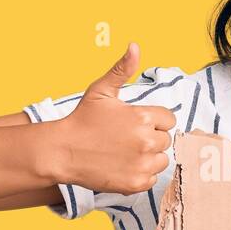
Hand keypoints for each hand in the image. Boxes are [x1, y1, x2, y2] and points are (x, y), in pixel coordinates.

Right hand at [51, 43, 176, 194]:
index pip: (168, 119)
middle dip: (150, 138)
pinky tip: (123, 167)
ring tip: (125, 153)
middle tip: (126, 139)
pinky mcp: (136, 183)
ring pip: (161, 160)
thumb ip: (122, 69)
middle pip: (165, 140)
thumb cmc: (81, 119)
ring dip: (149, 157)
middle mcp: (147, 141)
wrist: (62, 151)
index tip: (134, 124)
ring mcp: (142, 164)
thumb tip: (134, 46)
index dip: (153, 121)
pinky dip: (140, 175)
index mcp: (143, 117)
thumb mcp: (101, 91)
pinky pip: (151, 179)